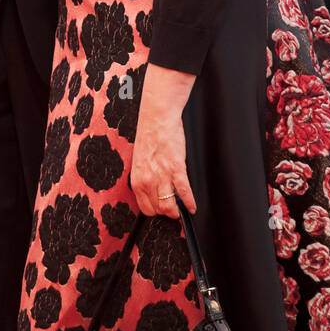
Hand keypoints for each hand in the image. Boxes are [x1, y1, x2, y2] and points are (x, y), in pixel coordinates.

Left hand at [130, 64, 196, 217]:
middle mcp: (147, 180)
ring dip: (178, 211)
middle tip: (175, 211)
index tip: (163, 212)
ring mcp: (162, 175)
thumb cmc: (150, 136)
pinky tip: (193, 206)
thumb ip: (146, 178)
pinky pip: (183, 191)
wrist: (157, 117)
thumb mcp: (142, 161)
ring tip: (184, 210)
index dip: (156, 212)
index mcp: (137, 179)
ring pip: (170, 206)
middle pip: (158, 210)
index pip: (146, 208)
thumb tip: (154, 191)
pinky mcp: (176, 168)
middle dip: (167, 213)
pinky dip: (190, 202)